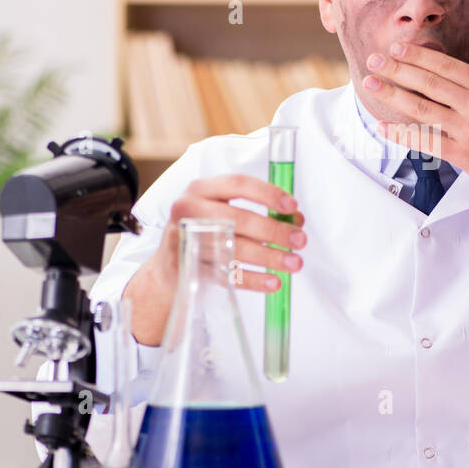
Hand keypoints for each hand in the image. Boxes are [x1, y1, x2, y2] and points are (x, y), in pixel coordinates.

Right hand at [125, 174, 305, 344]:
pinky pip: (226, 275)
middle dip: (274, 230)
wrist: (168, 266)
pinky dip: (253, 280)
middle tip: (300, 240)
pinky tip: (273, 282)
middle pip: (238, 219)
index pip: (238, 185)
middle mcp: (189, 210)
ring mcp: (186, 240)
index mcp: (200, 189)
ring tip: (294, 263)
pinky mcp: (189, 268)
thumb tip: (296, 220)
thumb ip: (255, 210)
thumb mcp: (220, 210)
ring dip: (269, 257)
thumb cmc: (204, 231)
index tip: (293, 207)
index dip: (268, 194)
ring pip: (234, 249)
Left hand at [362, 17, 468, 209]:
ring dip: (393, 96)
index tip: (398, 48)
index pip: (448, 66)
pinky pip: (427, 142)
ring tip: (370, 84)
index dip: (420, 55)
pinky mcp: (463, 156)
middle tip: (373, 60)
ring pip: (423, 110)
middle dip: (397, 70)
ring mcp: (468, 133)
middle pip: (429, 83)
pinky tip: (384, 126)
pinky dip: (403, 134)